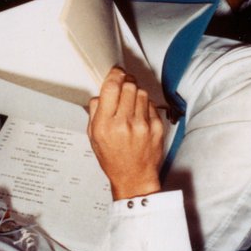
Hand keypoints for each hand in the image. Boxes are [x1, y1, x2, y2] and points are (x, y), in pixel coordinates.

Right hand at [87, 68, 163, 200]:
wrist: (134, 177)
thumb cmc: (113, 158)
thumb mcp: (94, 137)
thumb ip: (95, 113)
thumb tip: (100, 94)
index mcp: (105, 125)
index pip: (111, 88)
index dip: (114, 75)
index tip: (115, 72)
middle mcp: (124, 124)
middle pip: (128, 86)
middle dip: (126, 82)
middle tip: (124, 84)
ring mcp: (142, 125)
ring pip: (141, 93)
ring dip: (136, 92)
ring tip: (131, 102)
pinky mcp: (156, 128)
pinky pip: (151, 104)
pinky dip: (145, 105)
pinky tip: (140, 114)